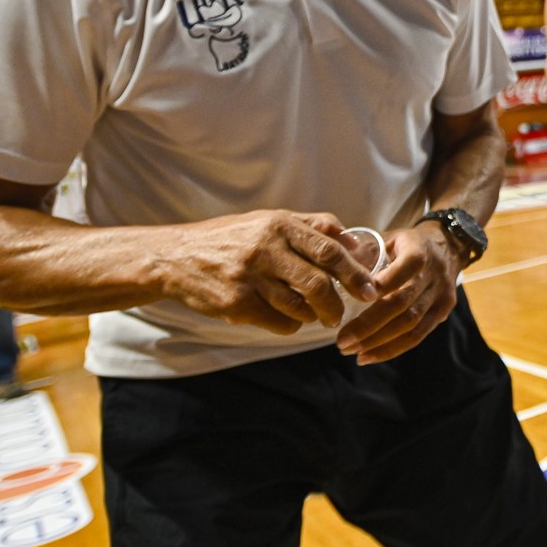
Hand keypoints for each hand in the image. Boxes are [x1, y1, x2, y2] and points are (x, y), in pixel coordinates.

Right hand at [157, 210, 373, 333]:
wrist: (176, 258)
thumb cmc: (231, 238)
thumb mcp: (268, 221)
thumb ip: (311, 225)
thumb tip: (352, 238)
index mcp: (279, 225)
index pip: (329, 250)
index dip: (355, 273)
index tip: (371, 291)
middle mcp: (266, 249)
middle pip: (318, 284)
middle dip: (337, 304)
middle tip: (341, 314)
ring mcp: (249, 278)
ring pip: (300, 307)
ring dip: (314, 316)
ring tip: (314, 316)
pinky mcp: (236, 304)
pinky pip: (279, 322)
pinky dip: (291, 325)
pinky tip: (287, 318)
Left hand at [335, 223, 462, 364]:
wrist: (448, 247)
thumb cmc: (407, 243)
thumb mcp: (388, 237)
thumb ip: (365, 252)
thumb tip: (332, 266)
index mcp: (419, 251)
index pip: (401, 272)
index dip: (380, 287)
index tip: (351, 300)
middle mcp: (434, 275)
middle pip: (402, 305)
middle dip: (369, 326)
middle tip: (342, 340)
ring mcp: (441, 296)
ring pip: (410, 326)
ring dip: (378, 342)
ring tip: (351, 351)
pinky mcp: (443, 312)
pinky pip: (417, 337)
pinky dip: (391, 349)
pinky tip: (368, 356)